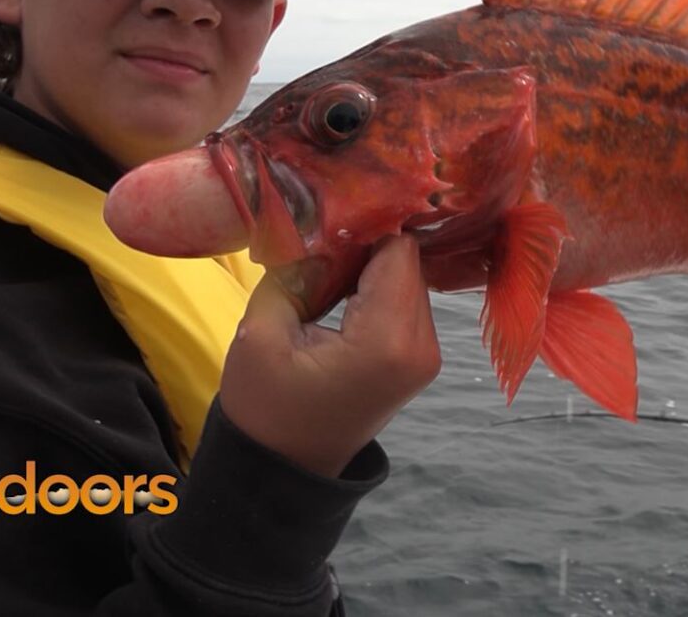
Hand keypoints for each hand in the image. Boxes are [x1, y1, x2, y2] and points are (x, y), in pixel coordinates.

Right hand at [218, 236, 441, 477]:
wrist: (283, 471)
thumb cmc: (265, 408)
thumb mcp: (261, 332)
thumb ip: (294, 270)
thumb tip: (316, 221)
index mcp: (388, 341)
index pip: (397, 249)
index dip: (363, 225)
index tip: (325, 215)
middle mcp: (422, 346)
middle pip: (406, 263)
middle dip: (366, 244)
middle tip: (318, 237)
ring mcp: (426, 356)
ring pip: (408, 278)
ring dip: (370, 267)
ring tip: (324, 267)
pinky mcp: (418, 359)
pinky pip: (406, 302)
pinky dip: (376, 289)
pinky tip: (339, 291)